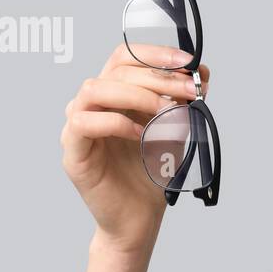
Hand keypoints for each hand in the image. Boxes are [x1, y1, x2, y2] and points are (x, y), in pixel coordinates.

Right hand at [61, 44, 209, 249]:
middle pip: (115, 70)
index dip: (155, 54)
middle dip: (157, 76)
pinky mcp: (72, 152)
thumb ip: (182, 99)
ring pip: (94, 89)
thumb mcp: (174, 127)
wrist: (140, 218)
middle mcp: (90, 105)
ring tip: (165, 112)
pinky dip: (116, 122)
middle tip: (188, 91)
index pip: (124, 56)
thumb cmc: (151, 172)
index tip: (188, 63)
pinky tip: (140, 134)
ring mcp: (76, 127)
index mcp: (112, 94)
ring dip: (136, 95)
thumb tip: (201, 69)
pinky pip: (85, 123)